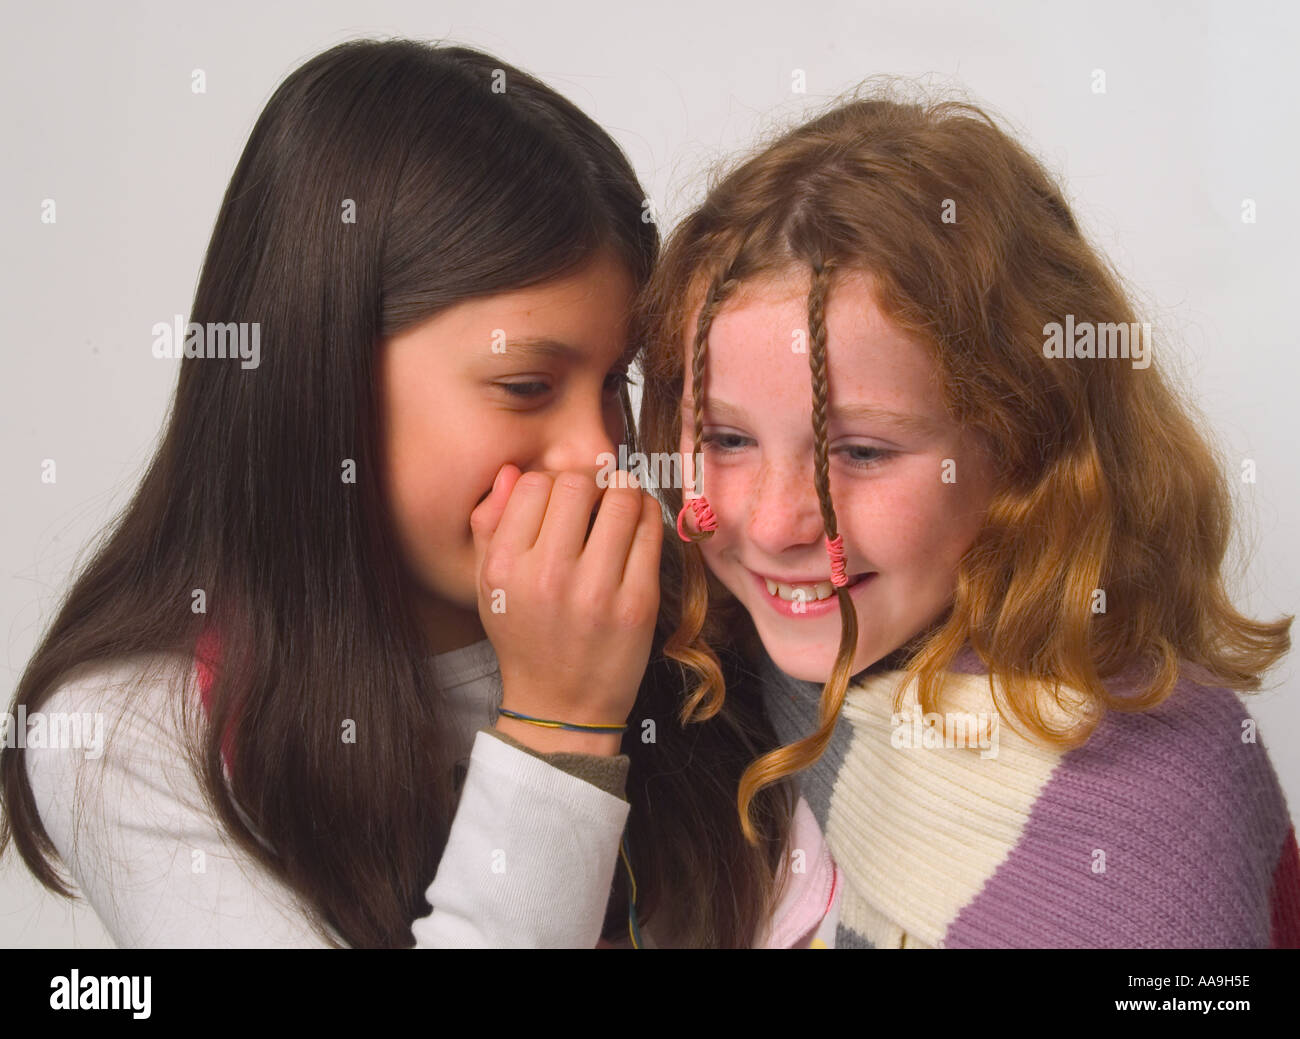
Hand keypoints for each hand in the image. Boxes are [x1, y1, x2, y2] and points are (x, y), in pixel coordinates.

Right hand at [469, 464, 662, 755]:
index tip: (563, 495)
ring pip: (622, 499)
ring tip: (620, 503)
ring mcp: (597, 591)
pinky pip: (651, 532)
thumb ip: (489, 526)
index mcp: (506, 569)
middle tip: (596, 494)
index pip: (533, 485)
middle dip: (590, 480)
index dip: (551, 480)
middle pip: (577, 484)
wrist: (561, 706)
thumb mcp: (488, 586)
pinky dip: (648, 515)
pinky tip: (639, 522)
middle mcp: (548, 577)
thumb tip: (509, 471)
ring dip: (624, 491)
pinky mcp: (638, 604)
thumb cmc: (525, 639)